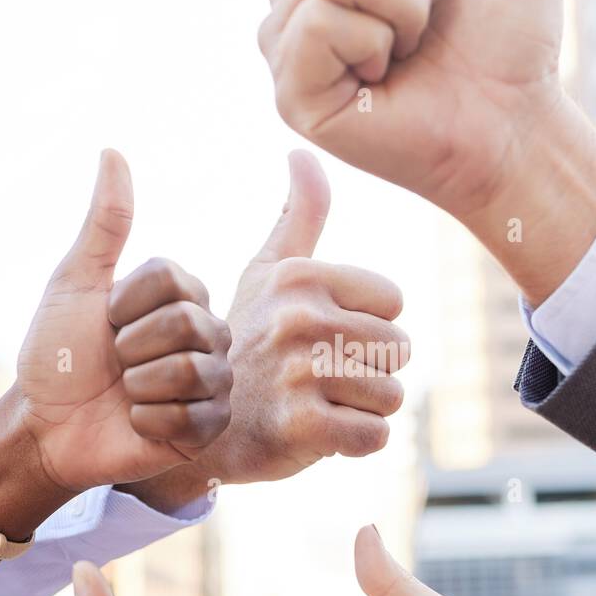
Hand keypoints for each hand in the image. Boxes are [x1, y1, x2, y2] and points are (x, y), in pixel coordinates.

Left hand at [15, 149, 232, 492]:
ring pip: (189, 371)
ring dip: (138, 387)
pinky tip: (139, 423)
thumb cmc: (59, 355)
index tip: (107, 322)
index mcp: (183, 297)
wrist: (48, 426)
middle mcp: (208, 334)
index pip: (175, 281)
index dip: (127, 304)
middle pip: (187, 325)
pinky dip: (150, 421)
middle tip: (116, 363)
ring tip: (127, 394)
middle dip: (132, 348)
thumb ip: (105, 223)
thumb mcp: (75, 282)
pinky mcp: (210, 427)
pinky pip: (192, 417)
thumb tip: (113, 152)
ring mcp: (213, 381)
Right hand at [129, 149, 409, 507]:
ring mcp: (300, 374)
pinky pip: (376, 436)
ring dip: (365, 409)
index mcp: (301, 277)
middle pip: (399, 349)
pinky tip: (320, 434)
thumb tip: (302, 152)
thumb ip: (298, 215)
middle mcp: (300, 318)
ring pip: (392, 395)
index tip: (324, 338)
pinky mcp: (304, 426)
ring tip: (320, 403)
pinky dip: (356, 443)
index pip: (393, 302)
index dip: (368, 325)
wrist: (196, 422)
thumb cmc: (248, 342)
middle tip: (321, 378)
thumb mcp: (266, 273)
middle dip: (371, 370)